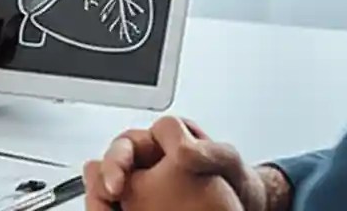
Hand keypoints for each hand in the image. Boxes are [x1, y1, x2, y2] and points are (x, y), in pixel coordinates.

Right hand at [83, 116, 289, 210]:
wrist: (245, 207)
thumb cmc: (235, 180)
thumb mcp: (225, 160)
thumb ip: (204, 151)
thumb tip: (179, 148)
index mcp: (160, 142)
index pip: (126, 146)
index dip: (116, 163)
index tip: (118, 186)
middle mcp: (146, 164)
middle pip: (109, 170)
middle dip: (101, 187)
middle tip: (108, 204)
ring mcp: (144, 189)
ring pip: (109, 193)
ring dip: (102, 203)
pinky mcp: (143, 205)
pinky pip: (122, 208)